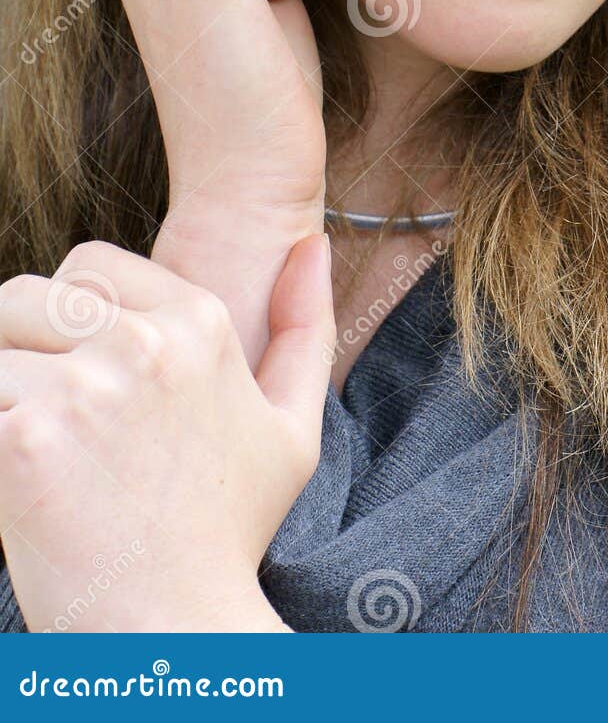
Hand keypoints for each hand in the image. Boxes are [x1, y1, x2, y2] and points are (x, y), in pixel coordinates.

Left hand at [0, 233, 333, 632]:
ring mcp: (87, 384)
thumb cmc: (225, 536)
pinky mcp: (28, 434)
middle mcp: (147, 340)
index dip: (69, 317)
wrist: (177, 631)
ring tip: (31, 444)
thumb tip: (312, 241)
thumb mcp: (289, 429)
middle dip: (18, 341)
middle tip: (37, 410)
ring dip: (0, 389)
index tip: (77, 380)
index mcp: (200, 322)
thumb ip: (304, 328)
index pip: (91, 265)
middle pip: (30, 293)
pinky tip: (16, 482)